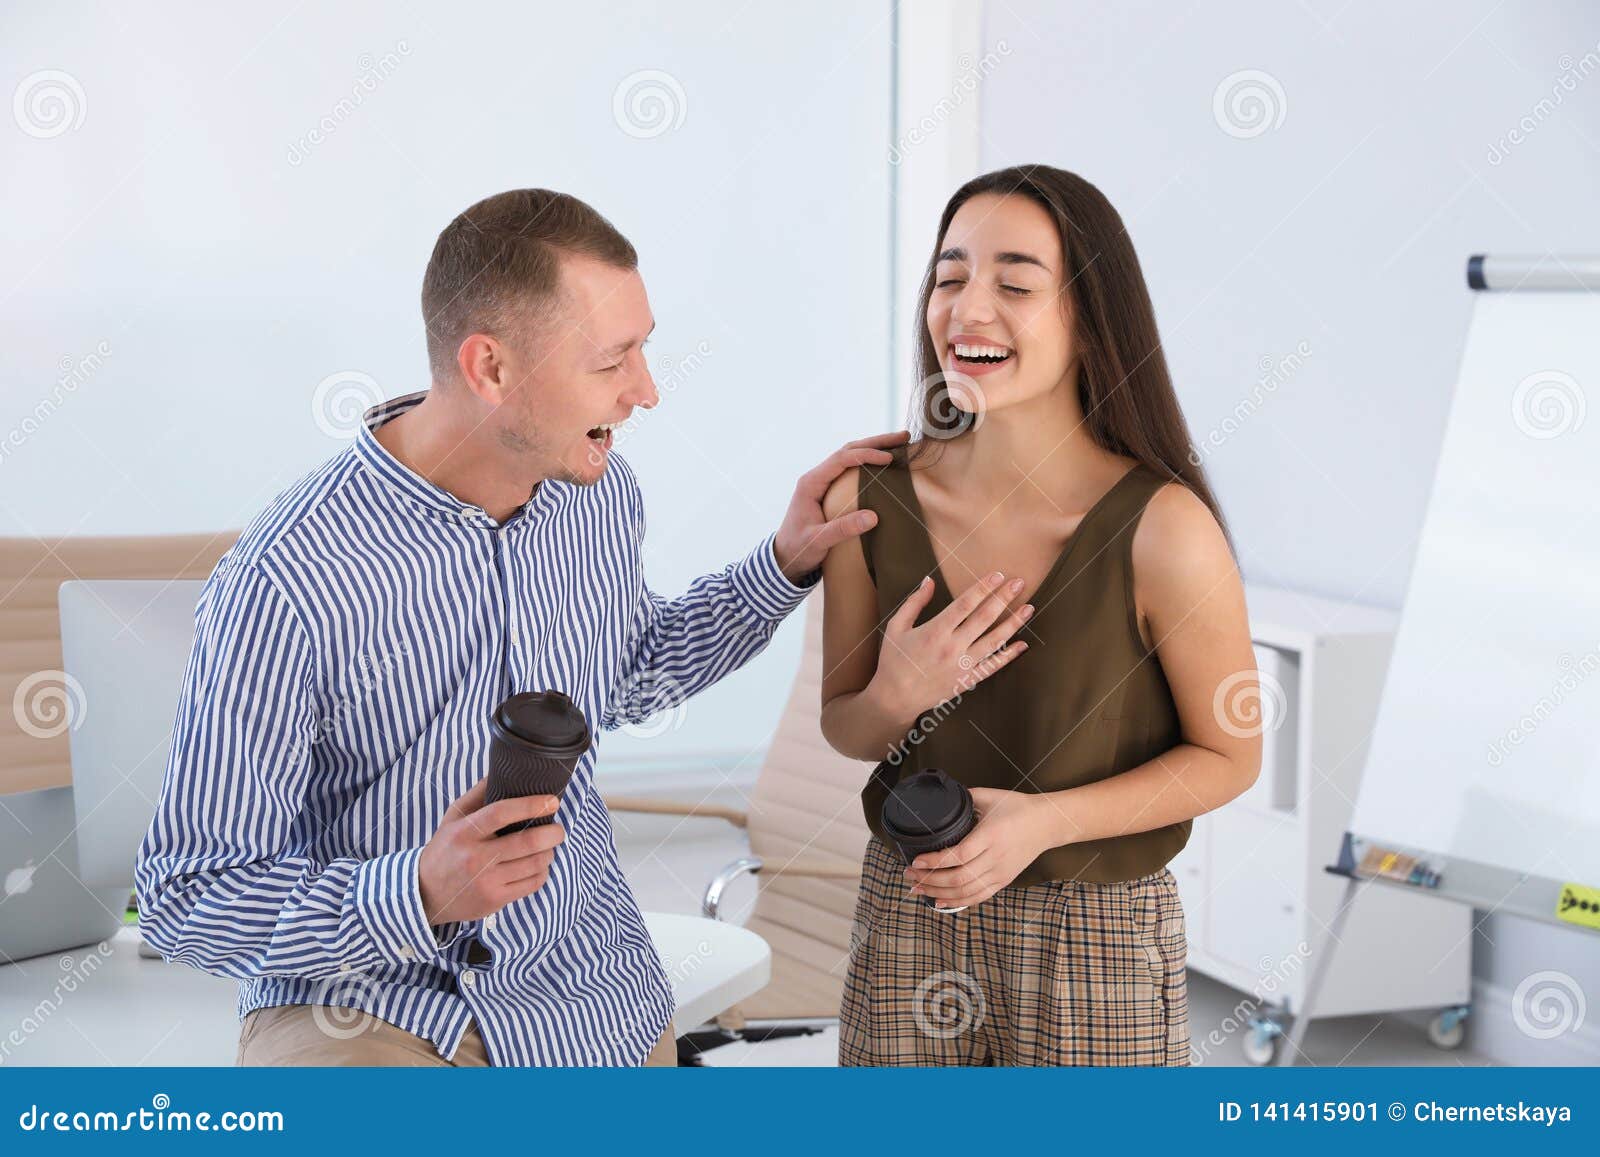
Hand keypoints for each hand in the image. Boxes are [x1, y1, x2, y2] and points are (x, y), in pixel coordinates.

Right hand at [418, 778, 565, 925]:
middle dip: (553, 833)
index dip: (531, 805)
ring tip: (549, 846)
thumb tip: (502, 771)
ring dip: (549, 852)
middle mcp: (475, 857)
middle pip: (527, 842)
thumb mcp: (452, 818)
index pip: (501, 813)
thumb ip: (477, 794)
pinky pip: (532, 884)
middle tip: (558, 828)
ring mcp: (486, 881)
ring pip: (534, 864)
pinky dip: (542, 872)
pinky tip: (539, 864)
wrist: (425, 893)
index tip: (552, 801)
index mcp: (464, 832)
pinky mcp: (495, 900)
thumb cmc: (445, 849)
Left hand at [771, 431, 910, 581]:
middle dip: (876, 442)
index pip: (841, 459)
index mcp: (811, 483)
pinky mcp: (830, 490)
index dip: (866, 454)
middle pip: (848, 450)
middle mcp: (817, 477)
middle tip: (903, 437)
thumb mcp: (819, 541)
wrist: (785, 557)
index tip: (888, 458)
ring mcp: (823, 482)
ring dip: (874, 448)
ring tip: (900, 444)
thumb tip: (874, 517)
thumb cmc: (798, 548)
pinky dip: (869, 462)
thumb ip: (843, 529)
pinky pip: (851, 469)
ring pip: (851, 456)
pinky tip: (885, 462)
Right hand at [870, 571, 1032, 719]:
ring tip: (1030, 608)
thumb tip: (929, 580)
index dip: (983, 588)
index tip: (998, 575)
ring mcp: (962, 665)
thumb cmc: (894, 660)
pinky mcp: (967, 680)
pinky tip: (1023, 644)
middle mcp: (952, 647)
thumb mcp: (896, 627)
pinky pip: (993, 666)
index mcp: (935, 631)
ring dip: (1013, 623)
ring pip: (994, 641)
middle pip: (984, 618)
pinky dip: (1009, 655)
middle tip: (1020, 583)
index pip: (965, 604)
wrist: (895, 698)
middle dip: (1004, 598)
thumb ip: (914, 603)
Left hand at [905, 788, 1057, 908]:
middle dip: (929, 880)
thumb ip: (964, 799)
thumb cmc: (1017, 807)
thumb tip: (940, 799)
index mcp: (990, 836)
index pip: (958, 855)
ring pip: (965, 891)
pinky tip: (939, 902)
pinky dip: (957, 902)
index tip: (915, 861)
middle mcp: (995, 858)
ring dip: (938, 893)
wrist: (1047, 823)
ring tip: (916, 888)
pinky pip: (978, 897)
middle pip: (958, 878)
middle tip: (909, 876)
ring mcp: (1000, 872)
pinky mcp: (1003, 881)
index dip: (934, 862)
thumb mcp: (989, 796)